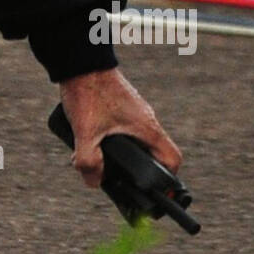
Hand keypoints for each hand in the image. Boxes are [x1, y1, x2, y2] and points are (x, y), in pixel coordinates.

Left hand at [59, 67, 181, 189]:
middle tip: (119, 182)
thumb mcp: (85, 132)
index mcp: (147, 128)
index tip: (153, 192)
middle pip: (152, 155)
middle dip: (136, 172)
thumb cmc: (88, 92)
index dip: (167, 181)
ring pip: (135, 143)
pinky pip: (123, 131)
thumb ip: (88, 162)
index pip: (172, 159)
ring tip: (99, 164)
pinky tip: (90, 143)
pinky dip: (111, 141)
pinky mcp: (121, 106)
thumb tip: (95, 182)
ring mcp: (134, 112)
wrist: (80, 60)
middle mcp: (146, 120)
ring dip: (120, 156)